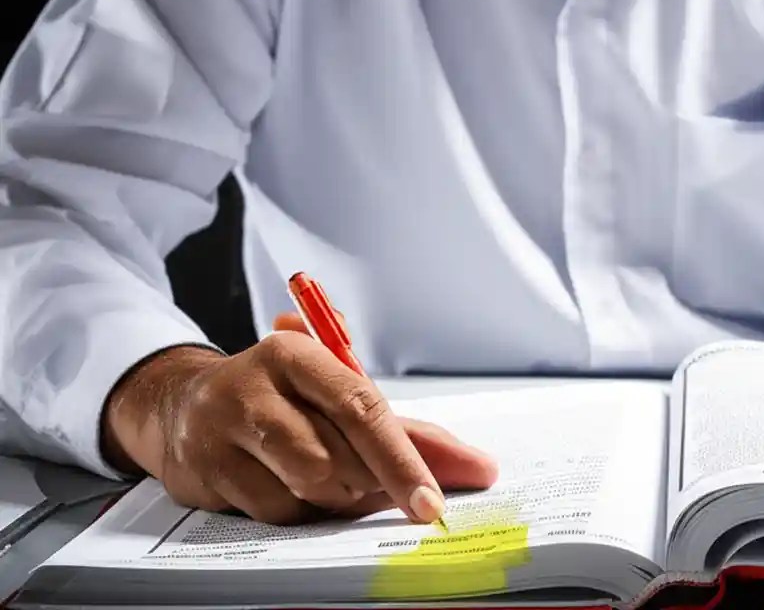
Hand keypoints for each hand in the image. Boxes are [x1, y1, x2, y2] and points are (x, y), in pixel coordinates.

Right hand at [102, 313, 497, 524]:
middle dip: (370, 482)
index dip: (402, 459)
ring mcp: (220, 430)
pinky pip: (276, 513)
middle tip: (379, 486)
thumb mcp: (339, 395)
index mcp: (295, 353)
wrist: (182, 405)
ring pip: (307, 487)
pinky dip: (301, 512)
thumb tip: (478, 468)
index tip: (430, 501)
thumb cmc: (282, 399)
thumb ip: (410, 432)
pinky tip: (294, 489)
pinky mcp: (203, 472)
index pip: (361, 407)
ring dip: (336, 497)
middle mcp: (253, 386)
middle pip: (336, 456)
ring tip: (333, 479)